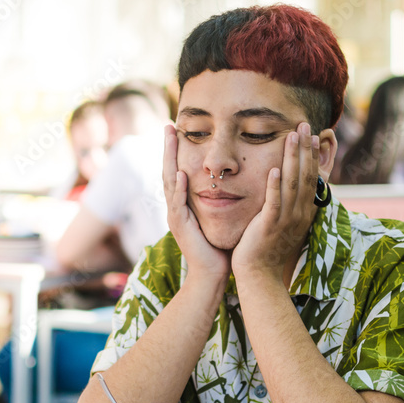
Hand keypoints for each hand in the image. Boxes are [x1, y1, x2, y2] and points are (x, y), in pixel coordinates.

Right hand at [162, 125, 229, 284]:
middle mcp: (176, 208)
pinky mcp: (180, 228)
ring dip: (169, 160)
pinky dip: (178, 189)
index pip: (179, 171)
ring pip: (169, 183)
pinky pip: (178, 204)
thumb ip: (221, 199)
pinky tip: (180, 173)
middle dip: (168, 149)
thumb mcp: (219, 217)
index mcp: (185, 204)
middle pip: (169, 171)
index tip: (180, 129)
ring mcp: (175, 217)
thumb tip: (235, 180)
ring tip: (170, 140)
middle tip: (169, 126)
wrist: (213, 276)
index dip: (178, 151)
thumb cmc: (220, 247)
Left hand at [232, 123, 318, 286]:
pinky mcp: (269, 227)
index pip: (312, 177)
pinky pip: (275, 202)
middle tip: (304, 124)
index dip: (312, 155)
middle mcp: (299, 214)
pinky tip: (275, 168)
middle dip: (305, 148)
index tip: (312, 134)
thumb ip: (287, 203)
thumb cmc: (267, 249)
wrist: (260, 275)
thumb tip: (288, 183)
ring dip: (293, 158)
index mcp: (304, 212)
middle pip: (306, 175)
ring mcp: (286, 220)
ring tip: (292, 135)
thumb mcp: (283, 223)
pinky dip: (276, 185)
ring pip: (293, 183)